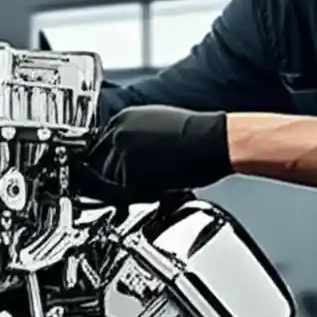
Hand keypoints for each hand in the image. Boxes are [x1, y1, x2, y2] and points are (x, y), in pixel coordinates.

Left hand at [73, 104, 230, 202]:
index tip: (116, 178)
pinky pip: (127, 195)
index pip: (101, 149)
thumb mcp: (157, 126)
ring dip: (130, 190)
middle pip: (101, 167)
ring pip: (113, 184)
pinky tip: (163, 188)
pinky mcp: (130, 172)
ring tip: (158, 184)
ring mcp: (122, 152)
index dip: (110, 167)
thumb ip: (135, 141)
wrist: (216, 140)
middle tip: (141, 186)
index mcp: (122, 119)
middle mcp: (118, 133)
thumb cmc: (198, 135)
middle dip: (116, 180)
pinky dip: (143, 197)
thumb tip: (125, 160)